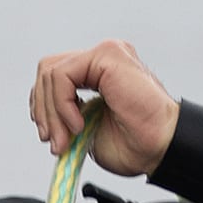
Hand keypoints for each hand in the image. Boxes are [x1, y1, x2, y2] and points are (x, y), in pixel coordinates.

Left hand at [29, 41, 178, 174]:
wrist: (160, 148)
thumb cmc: (134, 143)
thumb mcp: (85, 129)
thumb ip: (64, 115)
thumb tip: (42, 119)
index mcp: (97, 73)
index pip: (52, 77)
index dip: (43, 107)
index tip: (51, 137)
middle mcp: (101, 59)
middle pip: (47, 70)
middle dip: (43, 110)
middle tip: (55, 142)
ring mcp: (105, 54)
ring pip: (51, 72)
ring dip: (51, 113)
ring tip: (67, 139)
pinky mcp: (107, 55)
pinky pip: (62, 75)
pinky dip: (62, 105)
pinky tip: (79, 125)